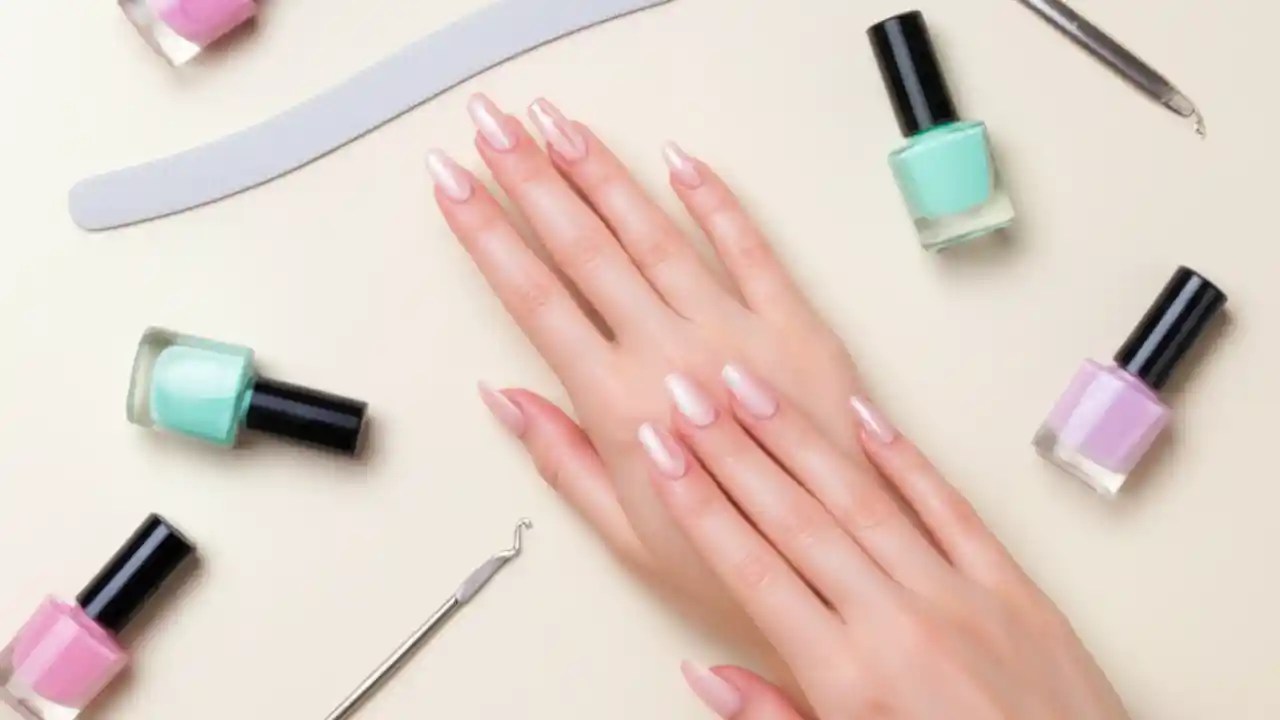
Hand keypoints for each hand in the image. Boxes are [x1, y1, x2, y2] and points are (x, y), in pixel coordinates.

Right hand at [429, 95, 886, 614]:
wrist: (843, 562)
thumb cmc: (736, 560)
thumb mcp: (625, 537)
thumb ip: (561, 460)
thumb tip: (504, 397)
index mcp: (620, 406)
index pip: (536, 299)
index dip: (487, 236)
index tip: (454, 185)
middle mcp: (673, 354)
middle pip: (585, 249)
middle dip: (529, 178)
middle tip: (491, 125)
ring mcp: (738, 333)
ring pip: (656, 235)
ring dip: (602, 173)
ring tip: (558, 123)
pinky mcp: (798, 327)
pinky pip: (751, 249)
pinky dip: (716, 201)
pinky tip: (680, 159)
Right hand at [644, 374, 1128, 717]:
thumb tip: (706, 676)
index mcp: (849, 679)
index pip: (751, 569)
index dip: (697, 505)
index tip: (662, 457)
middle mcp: (898, 624)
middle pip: (794, 518)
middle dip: (731, 451)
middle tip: (686, 396)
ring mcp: (961, 598)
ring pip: (861, 498)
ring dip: (798, 438)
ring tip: (751, 388)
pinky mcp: (1017, 590)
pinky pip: (951, 508)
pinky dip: (906, 459)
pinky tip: (867, 417)